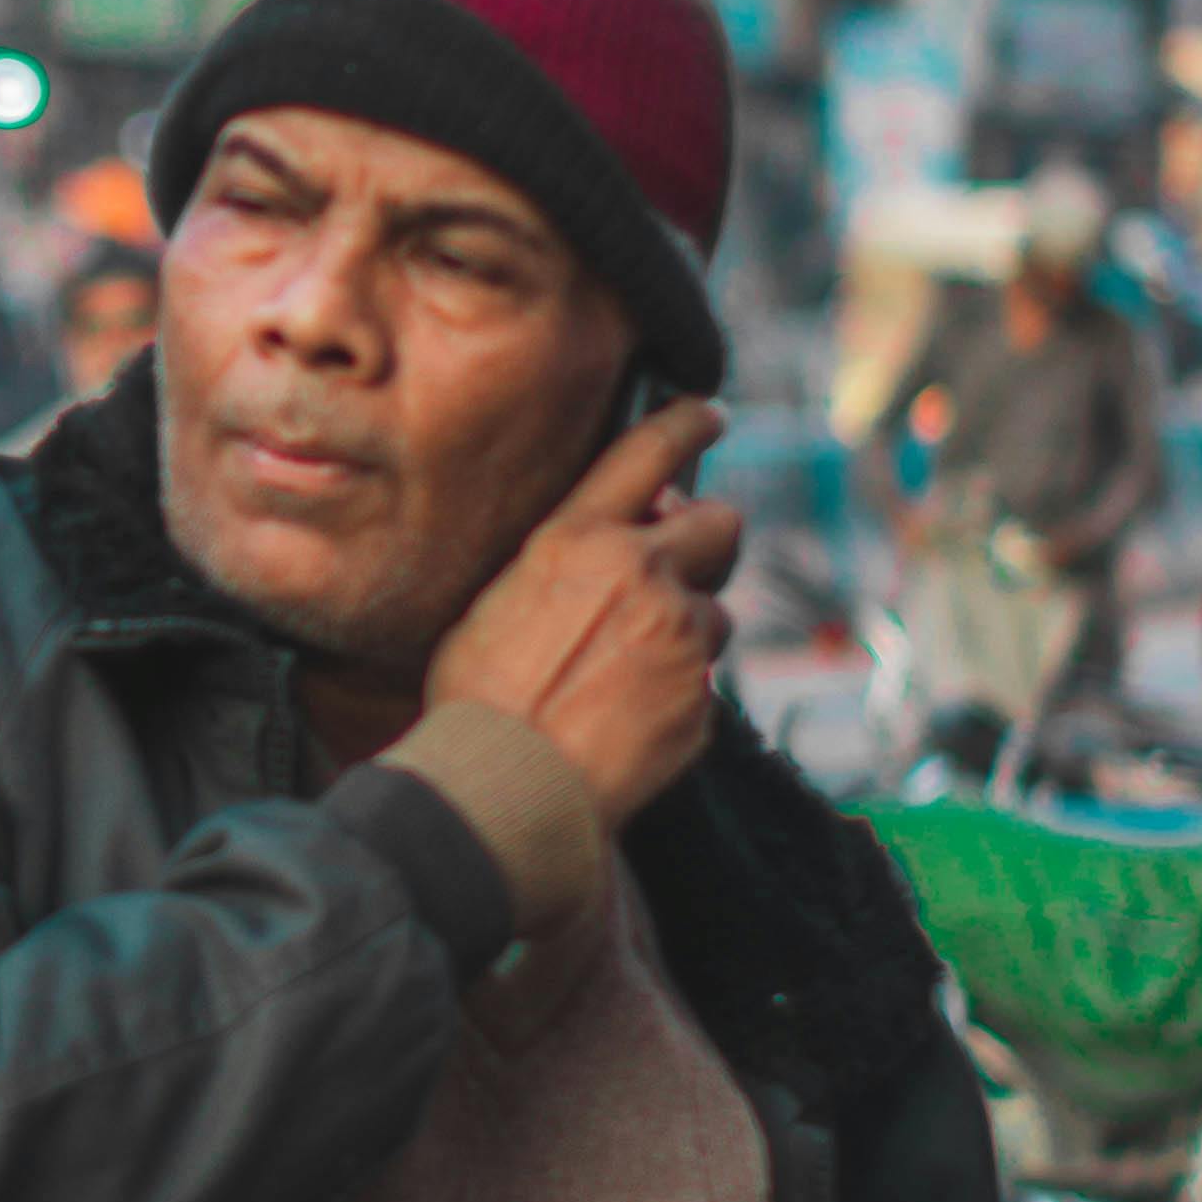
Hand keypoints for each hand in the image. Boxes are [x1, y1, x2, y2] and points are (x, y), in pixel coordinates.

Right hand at [427, 398, 741, 832]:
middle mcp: (641, 573)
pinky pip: (704, 684)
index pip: (651, 451)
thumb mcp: (500, 601)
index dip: (688, 423)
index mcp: (579, 539)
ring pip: (714, 615)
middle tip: (677, 573)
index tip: (708, 414)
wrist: (504, 786)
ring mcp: (680, 636)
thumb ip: (566, 562)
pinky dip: (677, 696)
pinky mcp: (702, 697)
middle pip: (722, 526)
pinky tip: (628, 721)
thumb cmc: (480, 699)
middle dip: (706, 543)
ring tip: (626, 677)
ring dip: (686, 635)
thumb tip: (614, 543)